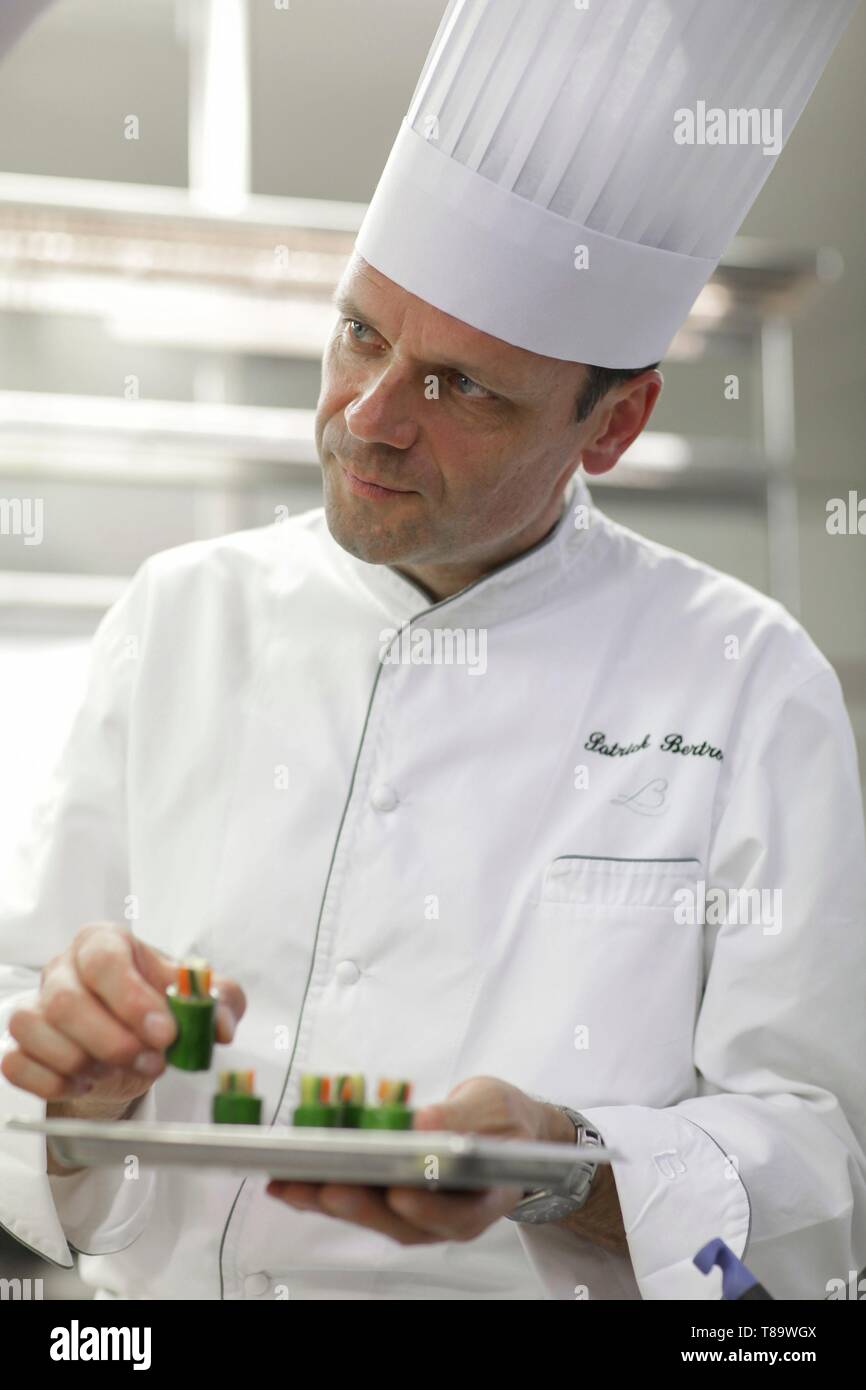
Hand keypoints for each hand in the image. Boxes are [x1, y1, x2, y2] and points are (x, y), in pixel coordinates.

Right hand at [1, 923, 244, 1168]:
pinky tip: (86, 1082)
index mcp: (105, 942)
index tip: (164, 1033)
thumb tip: (220, 1026)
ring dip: (82, 1062)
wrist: (131, 1042)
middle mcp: (63, 967)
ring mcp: (36, 1004)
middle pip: (65, 1000)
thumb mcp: (201, 998)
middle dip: (112, 1041)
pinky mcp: (21, 1043)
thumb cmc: (159, 1008)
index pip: (105, 959)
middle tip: (152, 1063)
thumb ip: (220, 1003)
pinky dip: (53, 1081)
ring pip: (34, 1029)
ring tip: (118, 1069)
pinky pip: (16, 1063)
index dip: (132, 999)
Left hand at [266, 1074, 572, 1245]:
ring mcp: (417, 1214)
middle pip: (400, 1221)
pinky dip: (323, 1191)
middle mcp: (447, 1217)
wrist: (503, 1130)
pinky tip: (291, 1180)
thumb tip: (425, 1123)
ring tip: (290, 1182)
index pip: (456, 1213)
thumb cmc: (502, 1119)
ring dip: (327, 1200)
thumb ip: (460, 1117)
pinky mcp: (392, 1202)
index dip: (424, 1208)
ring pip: (371, 1215)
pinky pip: (357, 1201)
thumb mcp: (493, 1107)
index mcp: (485, 1198)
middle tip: (324, 1186)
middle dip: (358, 1203)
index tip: (397, 1191)